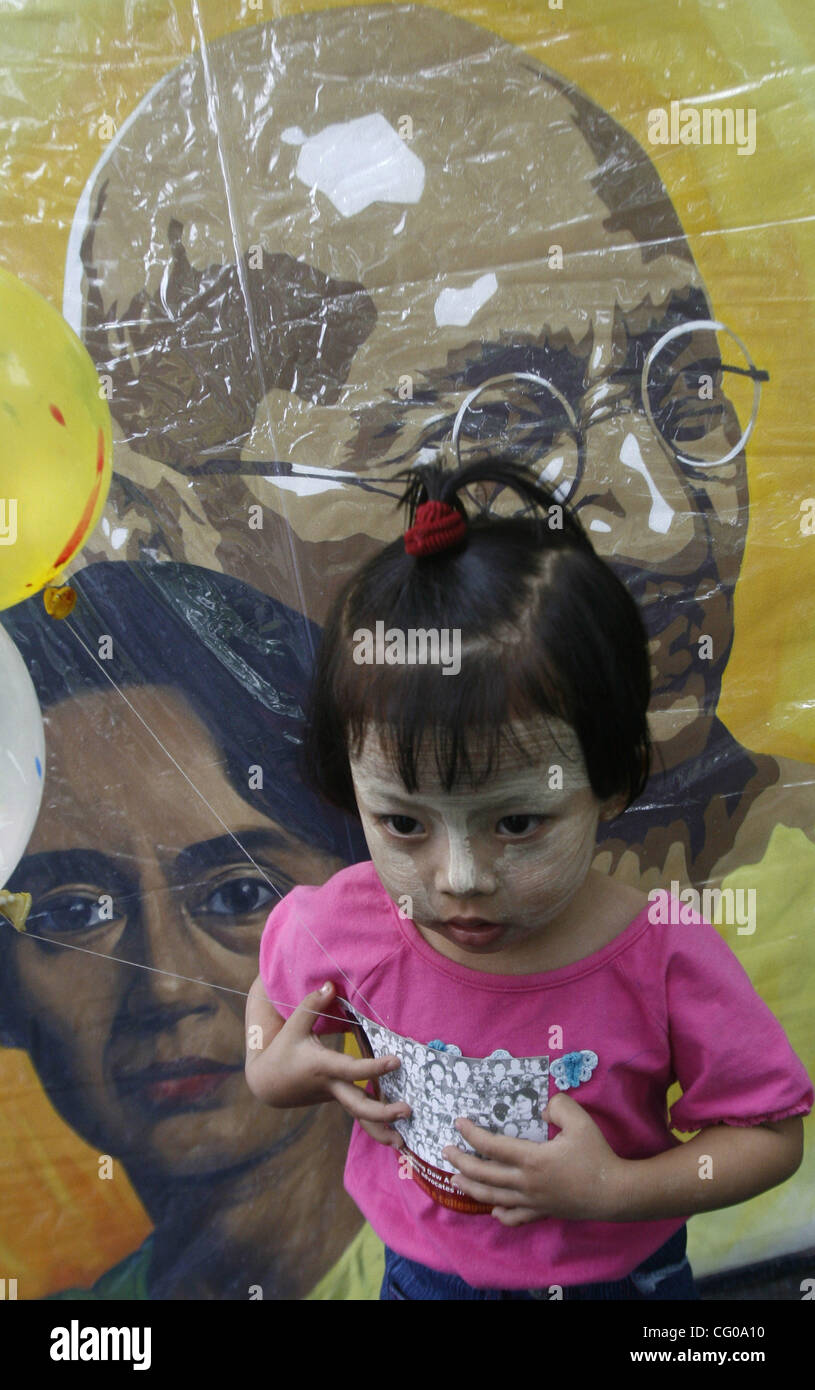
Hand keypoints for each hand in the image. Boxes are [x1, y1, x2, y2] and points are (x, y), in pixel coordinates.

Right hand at [259, 981, 410, 1141]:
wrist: (268, 1084)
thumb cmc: (283, 1050)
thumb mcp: (294, 1025)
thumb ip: (312, 1005)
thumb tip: (330, 985)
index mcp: (323, 1068)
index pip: (352, 1070)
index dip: (374, 1067)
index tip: (396, 1062)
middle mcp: (332, 1086)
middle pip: (359, 1106)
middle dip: (383, 1112)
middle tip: (407, 1110)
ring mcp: (336, 1097)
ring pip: (360, 1117)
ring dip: (381, 1131)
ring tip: (402, 1143)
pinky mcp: (339, 1099)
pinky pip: (359, 1113)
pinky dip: (375, 1124)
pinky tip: (395, 1133)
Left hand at [442, 1092, 627, 1224]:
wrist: (614, 1192)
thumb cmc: (596, 1155)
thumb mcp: (579, 1121)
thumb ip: (558, 1106)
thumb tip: (542, 1109)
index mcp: (532, 1159)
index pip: (492, 1146)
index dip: (472, 1134)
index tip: (459, 1123)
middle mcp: (526, 1183)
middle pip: (484, 1174)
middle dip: (461, 1162)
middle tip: (446, 1151)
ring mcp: (533, 1201)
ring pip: (493, 1197)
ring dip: (471, 1188)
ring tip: (455, 1180)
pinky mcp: (543, 1212)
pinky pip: (516, 1217)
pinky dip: (501, 1214)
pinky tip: (493, 1211)